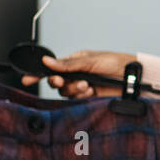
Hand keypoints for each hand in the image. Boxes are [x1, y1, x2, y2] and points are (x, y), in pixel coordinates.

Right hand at [20, 50, 136, 97]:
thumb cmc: (115, 63)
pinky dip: (81, 95)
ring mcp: (82, 87)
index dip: (39, 74)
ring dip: (73, 89)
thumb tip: (48, 61)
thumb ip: (69, 64)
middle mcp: (76, 75)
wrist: (132, 77)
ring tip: (86, 84)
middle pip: (56, 82)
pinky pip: (77, 99)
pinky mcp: (89, 97)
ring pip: (66, 92)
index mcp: (74, 62)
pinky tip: (91, 90)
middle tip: (60, 81)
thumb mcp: (91, 60)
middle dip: (57, 82)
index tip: (28, 79)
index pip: (53, 68)